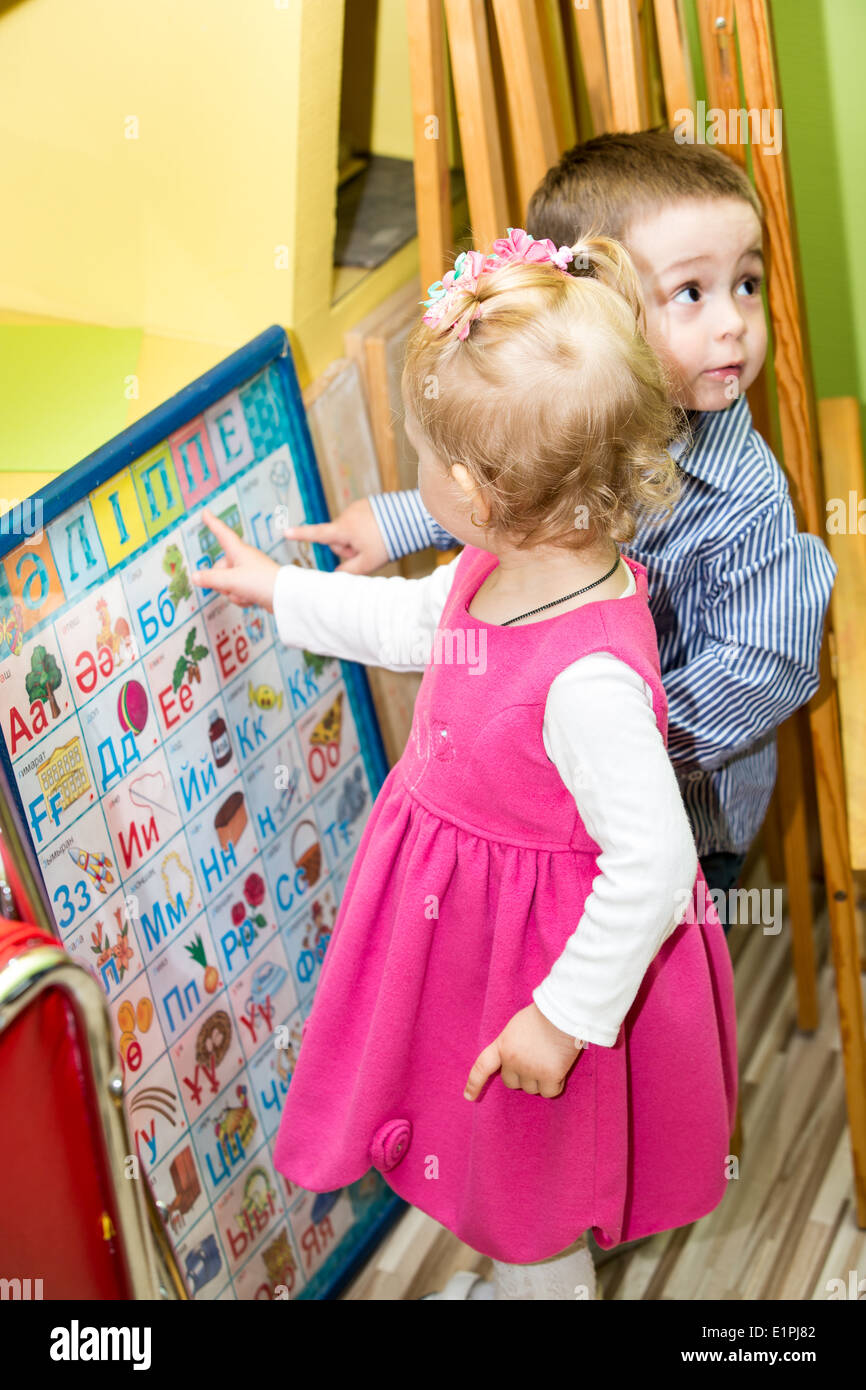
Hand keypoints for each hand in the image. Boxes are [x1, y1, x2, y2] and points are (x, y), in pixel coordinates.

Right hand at [190, 509, 280, 609]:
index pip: (222, 533)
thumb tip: (194, 577)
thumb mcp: (231, 580)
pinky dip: (241, 598)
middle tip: (232, 586)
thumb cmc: (261, 582)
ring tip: (246, 593)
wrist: (284, 597)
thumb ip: (210, 579)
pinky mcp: (254, 584)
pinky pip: (238, 591)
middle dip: (221, 582)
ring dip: (233, 592)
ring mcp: (248, 572)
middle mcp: (243, 559)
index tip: (206, 513)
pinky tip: (251, 599)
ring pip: (228, 583)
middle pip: (220, 568)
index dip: (212, 523)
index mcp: (238, 550)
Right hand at [283, 498, 388, 573]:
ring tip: (376, 539)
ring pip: (349, 530)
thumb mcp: (368, 562)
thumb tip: (336, 575)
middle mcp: (347, 515)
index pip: (318, 534)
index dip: (301, 535)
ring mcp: (356, 507)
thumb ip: (348, 571)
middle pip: (337, 539)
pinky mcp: (365, 504)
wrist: (410, 519)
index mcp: (344, 529)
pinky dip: (364, 528)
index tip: (285, 532)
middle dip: (347, 547)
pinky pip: (358, 521)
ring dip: (357, 538)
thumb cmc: (388, 541)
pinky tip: (379, 530)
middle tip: (366, 550)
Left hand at [463, 1002, 583, 1100]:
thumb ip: (511, 1045)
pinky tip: (560, 1068)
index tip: (469, 1097)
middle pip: (511, 1082)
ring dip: (540, 1080)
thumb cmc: (542, 1015)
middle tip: (536, 1058)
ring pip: (532, 1089)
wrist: (562, 1012)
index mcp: (502, 1045)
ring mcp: (530, 1070)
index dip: (475, 1083)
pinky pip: (549, 1092)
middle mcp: (512, 1060)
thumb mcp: (516, 1027)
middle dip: (521, 1076)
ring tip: (550, 1058)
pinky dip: (555, 1085)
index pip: (482, 1067)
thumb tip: (515, 1062)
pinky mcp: (549, 1076)